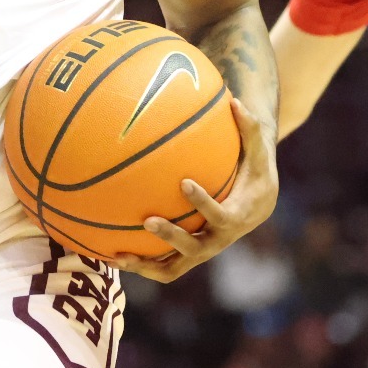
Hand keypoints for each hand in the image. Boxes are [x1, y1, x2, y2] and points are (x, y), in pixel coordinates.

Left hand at [113, 99, 278, 282]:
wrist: (258, 203)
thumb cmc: (254, 169)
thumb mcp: (258, 150)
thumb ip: (249, 128)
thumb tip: (235, 100)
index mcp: (236, 216)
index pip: (220, 215)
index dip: (203, 202)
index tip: (183, 182)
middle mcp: (218, 240)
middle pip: (196, 249)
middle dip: (172, 237)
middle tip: (148, 220)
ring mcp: (202, 251)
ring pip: (173, 268)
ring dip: (146, 265)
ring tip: (118, 255)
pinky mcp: (187, 255)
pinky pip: (161, 265)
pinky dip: (139, 263)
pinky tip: (110, 252)